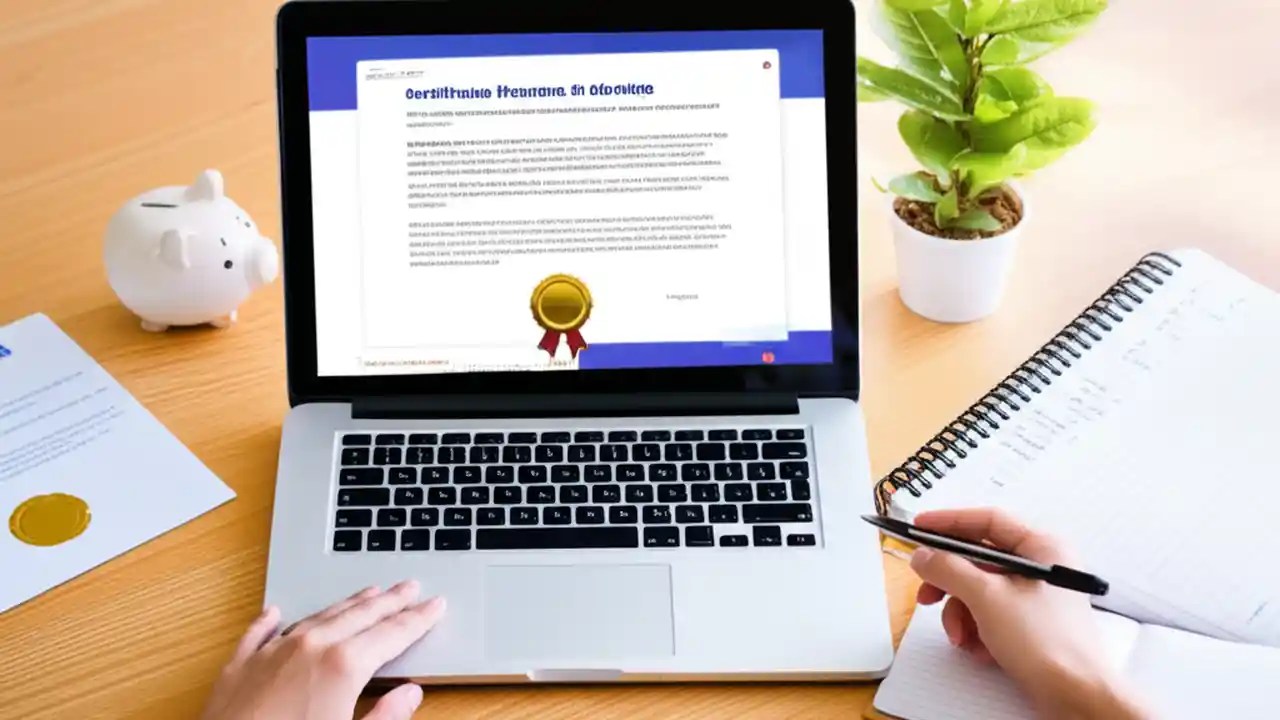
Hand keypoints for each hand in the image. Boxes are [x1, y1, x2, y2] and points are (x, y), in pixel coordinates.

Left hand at [201, 580, 445, 719]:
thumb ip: (385, 718)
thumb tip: (409, 694)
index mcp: (343, 666)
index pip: (393, 633)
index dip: (419, 618)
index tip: (435, 605)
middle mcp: (308, 648)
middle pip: (359, 615)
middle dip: (389, 601)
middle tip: (410, 586)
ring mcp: (270, 654)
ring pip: (316, 617)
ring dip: (346, 605)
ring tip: (367, 592)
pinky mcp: (238, 669)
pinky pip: (258, 634)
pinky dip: (271, 621)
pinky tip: (275, 612)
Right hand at [908, 508, 1148, 719]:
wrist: (1075, 695)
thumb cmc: (1047, 642)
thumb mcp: (987, 598)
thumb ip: (949, 570)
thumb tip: (922, 555)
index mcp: (1042, 548)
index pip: (988, 520)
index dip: (949, 522)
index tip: (919, 528)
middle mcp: (1039, 567)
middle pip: (978, 559)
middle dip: (950, 582)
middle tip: (927, 593)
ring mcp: (1034, 596)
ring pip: (979, 590)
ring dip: (961, 614)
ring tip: (961, 636)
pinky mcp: (1027, 623)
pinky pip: (988, 613)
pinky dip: (976, 629)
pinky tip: (980, 648)